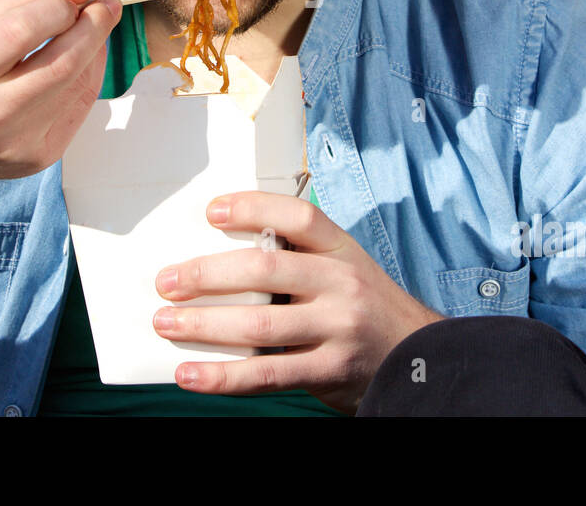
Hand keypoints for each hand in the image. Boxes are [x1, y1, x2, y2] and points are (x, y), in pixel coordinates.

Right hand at [0, 0, 120, 185]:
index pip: (21, 31)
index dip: (59, 6)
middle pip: (61, 64)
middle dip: (94, 27)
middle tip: (107, 5)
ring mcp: (20, 142)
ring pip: (79, 83)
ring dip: (94, 48)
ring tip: (91, 28)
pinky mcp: (42, 155)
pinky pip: (81, 105)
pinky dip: (89, 74)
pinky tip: (81, 61)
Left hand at [152, 191, 443, 413]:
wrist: (419, 359)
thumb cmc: (364, 308)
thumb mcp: (345, 269)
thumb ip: (299, 258)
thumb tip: (221, 256)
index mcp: (342, 250)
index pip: (299, 217)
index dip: (254, 209)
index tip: (212, 210)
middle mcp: (342, 284)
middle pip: (266, 268)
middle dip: (207, 273)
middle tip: (167, 281)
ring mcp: (337, 329)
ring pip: (260, 324)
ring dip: (203, 324)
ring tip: (165, 323)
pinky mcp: (329, 371)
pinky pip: (267, 374)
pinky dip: (223, 376)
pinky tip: (191, 375)